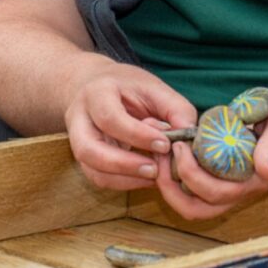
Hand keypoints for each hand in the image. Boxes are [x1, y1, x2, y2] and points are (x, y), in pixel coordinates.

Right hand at [63, 61, 196, 192]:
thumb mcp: (153, 87)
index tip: (165, 144)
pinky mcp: (83, 157)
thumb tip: (191, 136)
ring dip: (124, 178)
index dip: (138, 135)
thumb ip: (175, 109)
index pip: (110, 118)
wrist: (95, 85)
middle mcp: (79, 117)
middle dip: (124, 164)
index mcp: (96, 93)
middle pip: (89, 149)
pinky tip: (144, 178)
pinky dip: (122, 183)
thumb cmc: (128, 87)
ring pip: (92, 169)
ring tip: (153, 176)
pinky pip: (97, 178)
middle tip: (155, 170)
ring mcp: (76, 139)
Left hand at [154, 86, 267, 220]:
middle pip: (198, 208)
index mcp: (257, 180)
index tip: (180, 145)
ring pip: (196, 202)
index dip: (190, 174)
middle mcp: (244, 188)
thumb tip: (266, 170)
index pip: (215, 193)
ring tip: (161, 154)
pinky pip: (199, 186)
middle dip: (171, 187)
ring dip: (172, 185)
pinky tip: (173, 148)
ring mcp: (236, 183)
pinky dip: (180, 173)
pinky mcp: (230, 173)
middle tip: (160, 154)